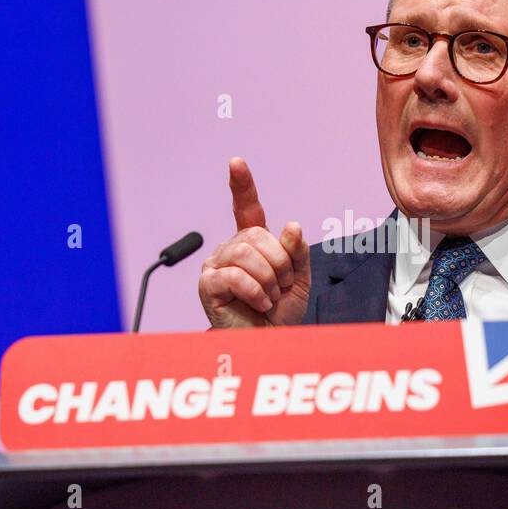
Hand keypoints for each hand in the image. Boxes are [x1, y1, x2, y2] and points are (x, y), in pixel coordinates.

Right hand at [198, 157, 310, 327]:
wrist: (269, 345)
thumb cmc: (280, 314)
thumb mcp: (300, 279)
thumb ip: (297, 252)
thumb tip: (290, 226)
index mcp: (254, 243)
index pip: (247, 208)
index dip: (242, 185)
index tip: (236, 163)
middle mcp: (231, 249)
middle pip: (255, 234)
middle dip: (279, 262)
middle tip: (281, 286)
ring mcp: (216, 265)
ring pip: (245, 252)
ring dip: (268, 278)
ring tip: (270, 297)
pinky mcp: (207, 284)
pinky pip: (233, 274)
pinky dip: (254, 291)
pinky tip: (259, 303)